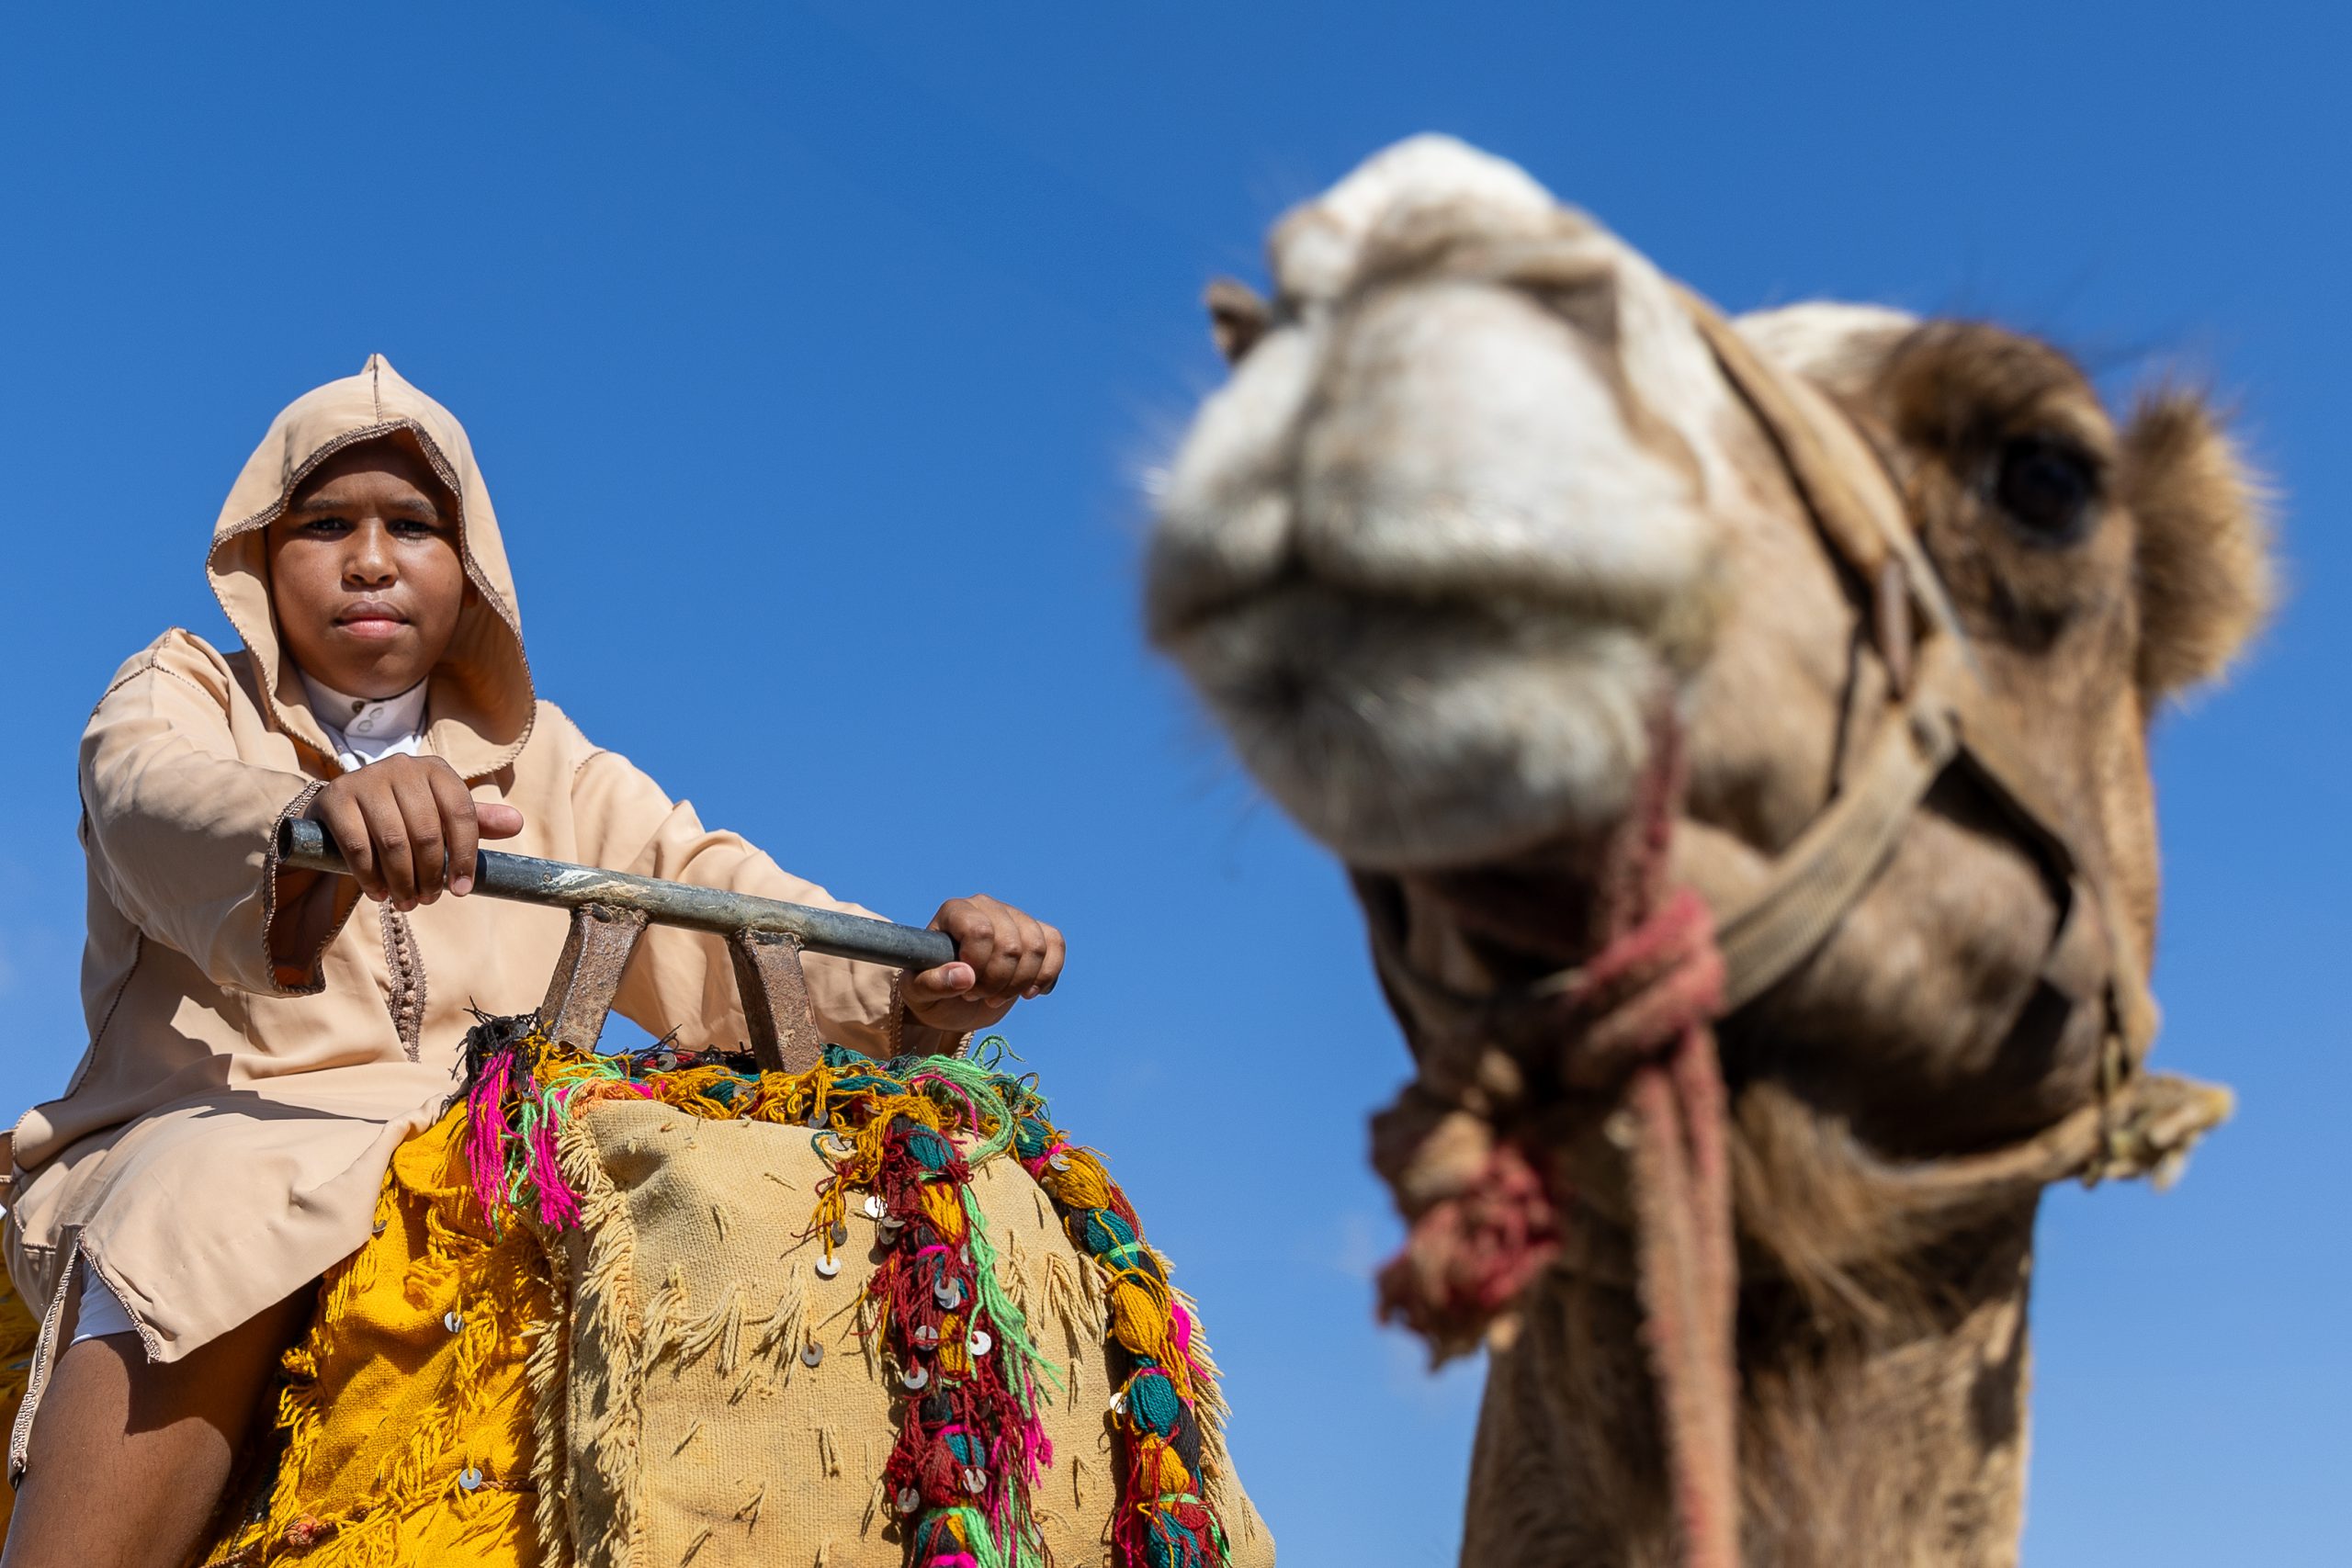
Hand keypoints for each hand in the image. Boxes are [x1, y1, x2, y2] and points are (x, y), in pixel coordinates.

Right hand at [304, 754, 523, 910]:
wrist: (341, 811)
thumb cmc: (402, 817)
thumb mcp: (438, 816)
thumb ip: (476, 821)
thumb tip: (517, 823)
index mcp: (435, 771)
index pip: (462, 813)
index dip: (465, 856)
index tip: (461, 890)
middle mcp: (402, 767)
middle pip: (427, 832)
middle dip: (430, 875)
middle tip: (428, 899)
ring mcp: (366, 779)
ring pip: (393, 841)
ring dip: (402, 881)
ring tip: (406, 902)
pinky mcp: (336, 798)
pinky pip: (358, 845)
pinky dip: (371, 876)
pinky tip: (379, 893)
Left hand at [902, 895, 1065, 1032]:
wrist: (954, 1001)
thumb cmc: (931, 992)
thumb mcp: (918, 993)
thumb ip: (931, 983)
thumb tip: (964, 976)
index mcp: (954, 912)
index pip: (980, 930)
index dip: (978, 964)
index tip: (966, 986)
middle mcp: (986, 906)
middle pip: (1011, 944)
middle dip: (998, 981)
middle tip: (978, 995)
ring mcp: (1014, 916)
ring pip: (1036, 947)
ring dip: (1020, 983)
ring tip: (998, 996)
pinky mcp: (1036, 932)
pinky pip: (1056, 944)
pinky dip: (1047, 975)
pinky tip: (1028, 992)